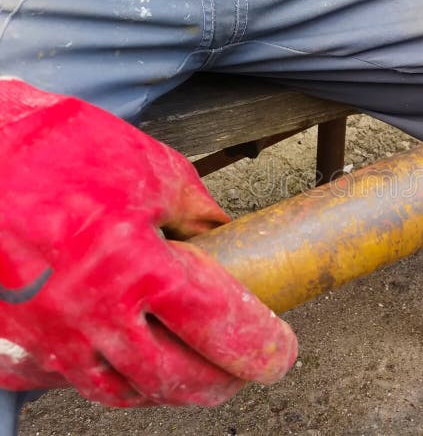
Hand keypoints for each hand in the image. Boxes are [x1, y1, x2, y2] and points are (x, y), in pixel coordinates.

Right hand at [0, 79, 296, 406]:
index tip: (281, 353)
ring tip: (197, 372)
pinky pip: (75, 381)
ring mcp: (50, 333)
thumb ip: (197, 212)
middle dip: (223, 383)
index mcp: (136, 264)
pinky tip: (133, 365)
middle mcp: (92, 311)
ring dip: (171, 389)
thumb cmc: (55, 148)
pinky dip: (116, 381)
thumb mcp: (148, 168)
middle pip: (177, 378)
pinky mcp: (18, 339)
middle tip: (248, 370)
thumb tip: (228, 240)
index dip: (261, 349)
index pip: (219, 327)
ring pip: (125, 391)